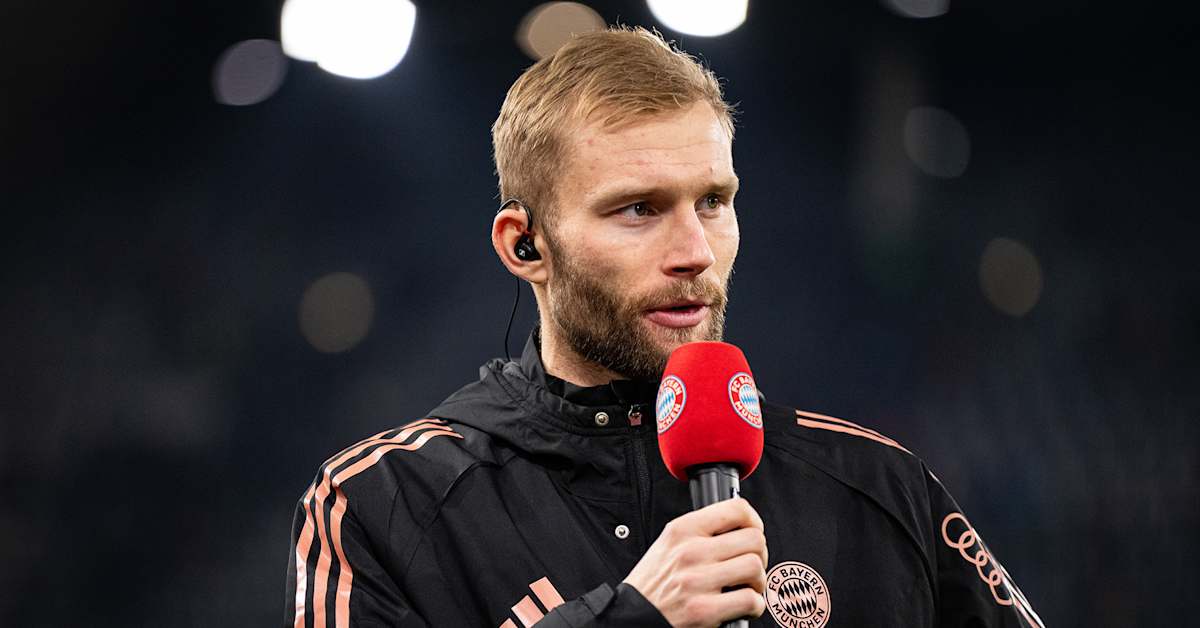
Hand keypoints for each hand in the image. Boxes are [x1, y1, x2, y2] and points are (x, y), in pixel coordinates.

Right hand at [623, 498, 767, 627]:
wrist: (632, 615)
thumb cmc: (652, 584)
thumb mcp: (668, 544)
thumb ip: (700, 532)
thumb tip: (738, 527)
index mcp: (682, 529)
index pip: (736, 509)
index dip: (754, 520)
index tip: (754, 530)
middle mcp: (691, 551)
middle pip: (753, 539)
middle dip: (760, 554)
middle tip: (751, 564)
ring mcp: (698, 581)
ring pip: (755, 567)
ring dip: (758, 581)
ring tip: (747, 586)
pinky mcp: (704, 610)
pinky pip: (750, 600)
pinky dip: (754, 606)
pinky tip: (743, 606)